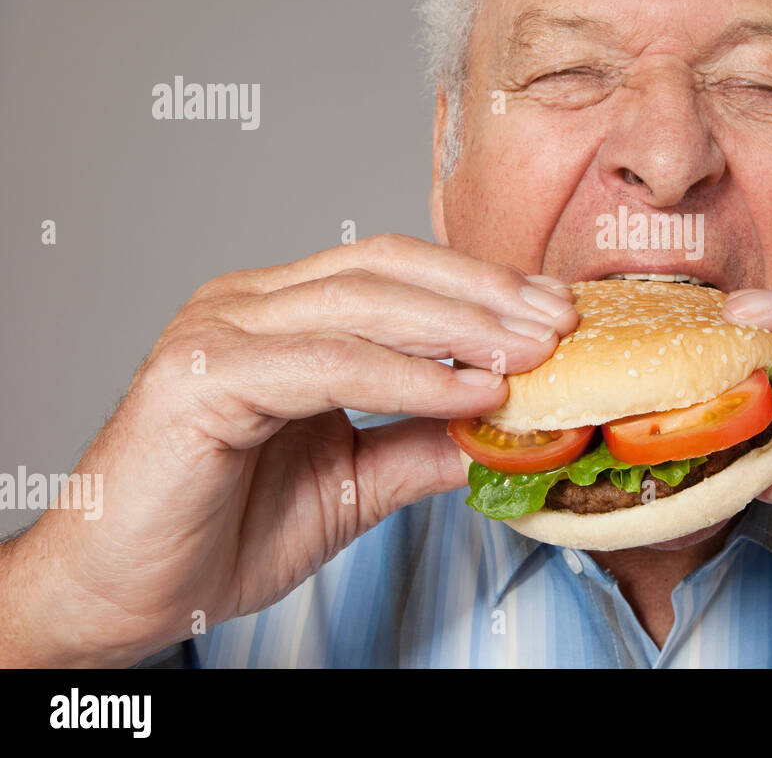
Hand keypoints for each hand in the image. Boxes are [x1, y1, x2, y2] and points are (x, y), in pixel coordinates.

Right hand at [0, 233, 576, 666]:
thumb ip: (419, 445)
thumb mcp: (351, 483)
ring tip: (530, 353)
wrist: (120, 595)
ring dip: (460, 325)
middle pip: (387, 268)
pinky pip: (328, 362)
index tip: (553, 310)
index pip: (395, 271)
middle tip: (559, 320)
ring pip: (362, 302)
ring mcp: (218, 330)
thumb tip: (501, 429)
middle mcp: (246, 304)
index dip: (478, 282)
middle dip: (484, 292)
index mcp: (279, 314)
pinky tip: (469, 390)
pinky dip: (408, 375)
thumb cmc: (218, 532)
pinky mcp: (201, 375)